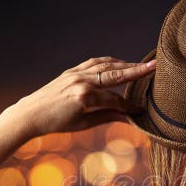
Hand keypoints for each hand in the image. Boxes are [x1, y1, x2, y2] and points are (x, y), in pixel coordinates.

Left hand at [9, 56, 154, 136]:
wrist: (30, 114)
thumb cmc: (56, 123)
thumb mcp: (83, 124)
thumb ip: (107, 116)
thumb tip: (129, 117)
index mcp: (84, 97)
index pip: (115, 100)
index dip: (129, 106)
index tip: (141, 110)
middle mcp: (81, 81)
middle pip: (115, 74)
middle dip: (136, 71)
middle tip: (154, 65)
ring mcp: (75, 74)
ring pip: (106, 65)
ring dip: (125, 64)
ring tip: (141, 65)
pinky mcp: (71, 71)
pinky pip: (94, 63)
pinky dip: (108, 62)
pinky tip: (119, 63)